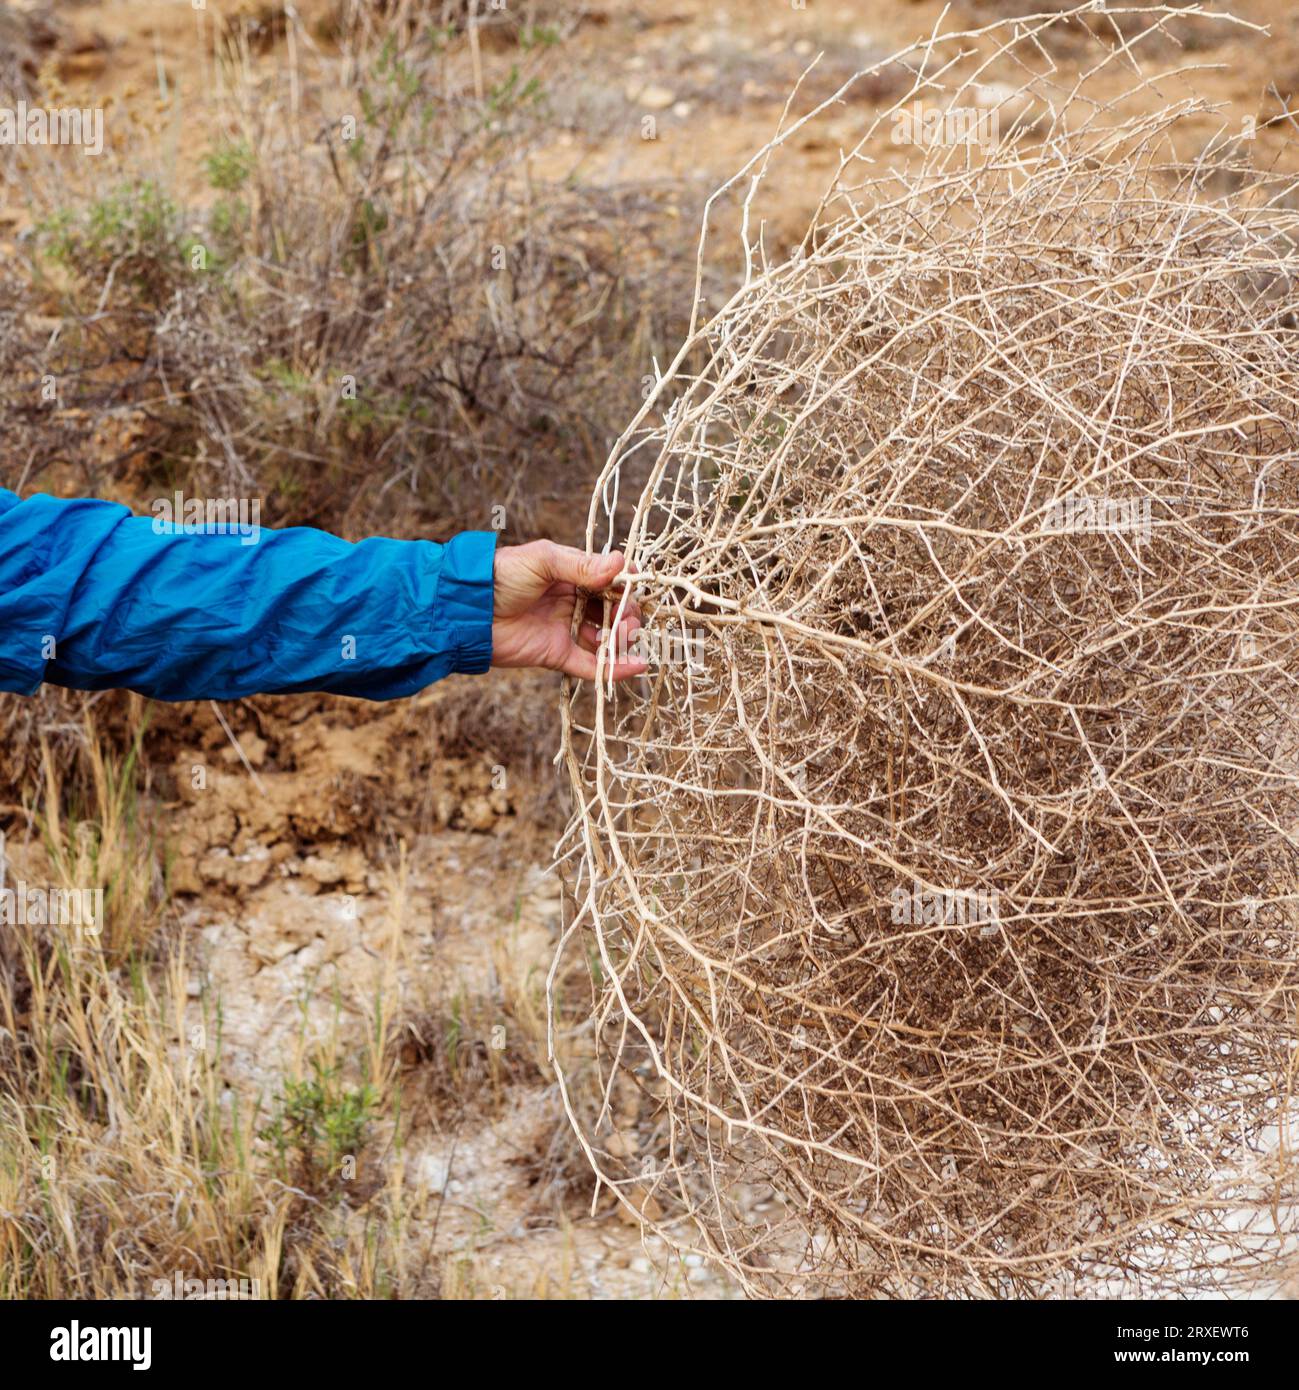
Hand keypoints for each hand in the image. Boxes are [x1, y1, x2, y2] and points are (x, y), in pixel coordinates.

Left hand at [491, 540, 647, 680]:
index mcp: (572, 575)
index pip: (610, 580)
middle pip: (614, 611)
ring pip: (606, 638)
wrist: (468, 609)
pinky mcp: (557, 654)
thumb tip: (621, 564)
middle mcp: (573, 602)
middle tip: (626, 620)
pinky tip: (637, 665)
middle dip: (627, 615)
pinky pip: (591, 664)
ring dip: (622, 638)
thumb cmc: (502, 575)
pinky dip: (613, 668)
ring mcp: (566, 629)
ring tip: (622, 636)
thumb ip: (581, 565)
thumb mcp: (543, 560)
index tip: (635, 588)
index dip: (627, 585)